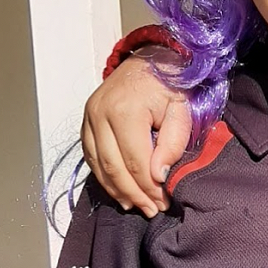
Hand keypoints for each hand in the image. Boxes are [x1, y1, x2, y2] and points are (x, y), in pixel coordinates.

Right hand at [81, 47, 191, 217]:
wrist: (153, 57)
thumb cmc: (172, 84)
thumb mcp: (181, 111)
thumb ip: (172, 144)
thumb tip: (158, 177)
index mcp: (125, 111)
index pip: (135, 161)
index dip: (149, 187)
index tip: (164, 202)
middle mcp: (100, 114)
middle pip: (114, 167)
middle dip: (134, 194)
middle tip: (151, 210)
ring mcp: (89, 116)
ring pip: (98, 165)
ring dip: (117, 190)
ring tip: (136, 206)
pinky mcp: (85, 120)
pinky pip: (92, 156)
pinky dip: (104, 176)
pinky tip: (119, 190)